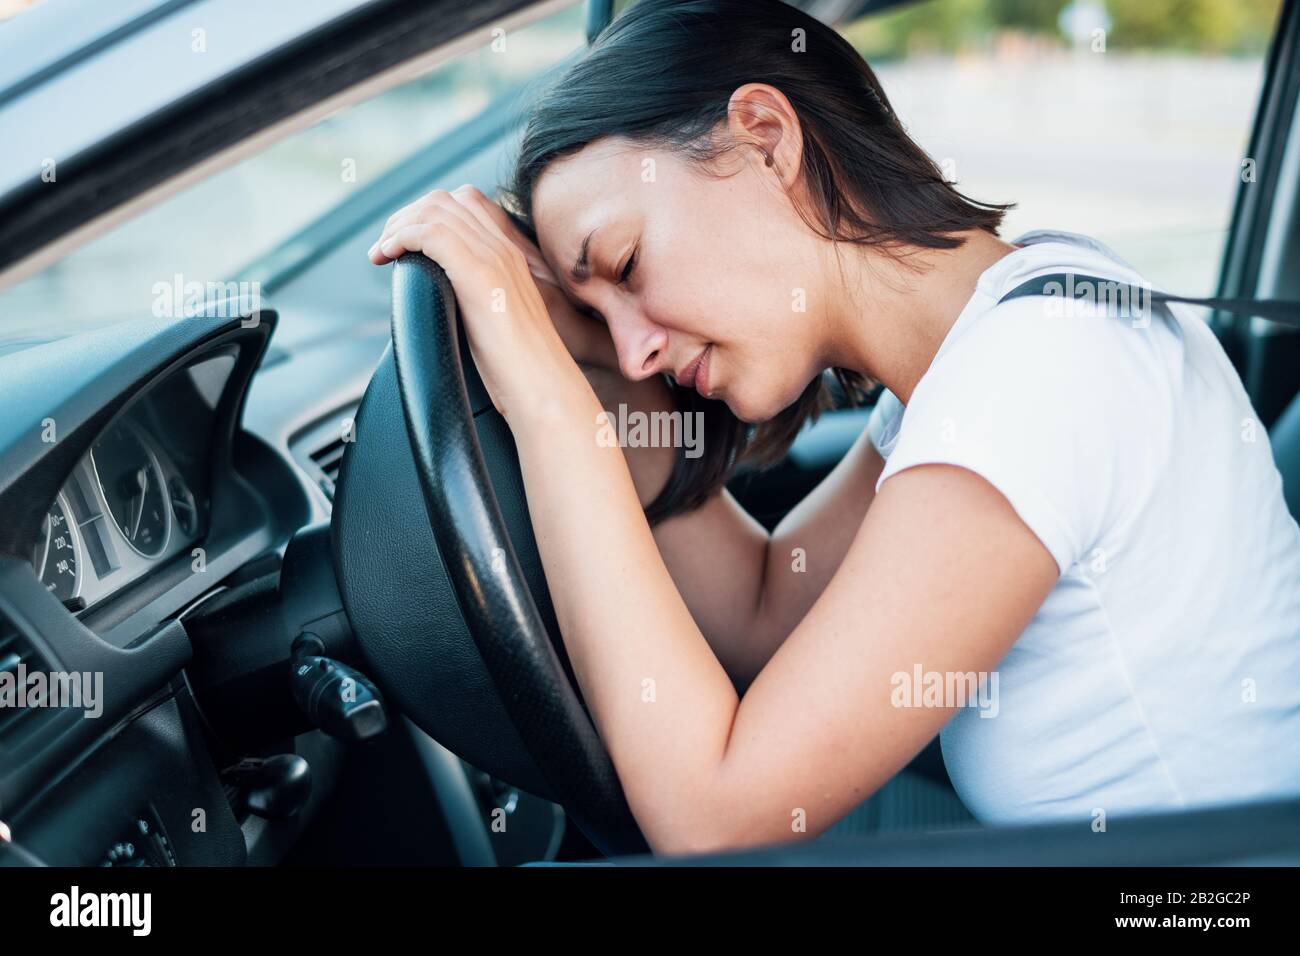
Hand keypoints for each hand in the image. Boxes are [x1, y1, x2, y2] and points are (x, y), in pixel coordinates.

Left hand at [367, 184, 588, 421]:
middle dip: (406, 216)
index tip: (405, 241)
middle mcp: (502, 249)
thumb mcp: (499, 319)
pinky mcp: (478, 274)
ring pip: (434, 210)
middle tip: (385, 245)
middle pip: (445, 201)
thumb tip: (446, 302)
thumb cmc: (521, 366)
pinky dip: (401, 237)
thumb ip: (478, 298)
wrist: (544, 382)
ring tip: (381, 251)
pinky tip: (388, 256)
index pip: (467, 204)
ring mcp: (492, 258)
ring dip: (397, 225)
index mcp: (510, 257)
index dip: (428, 214)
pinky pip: (431, 233)